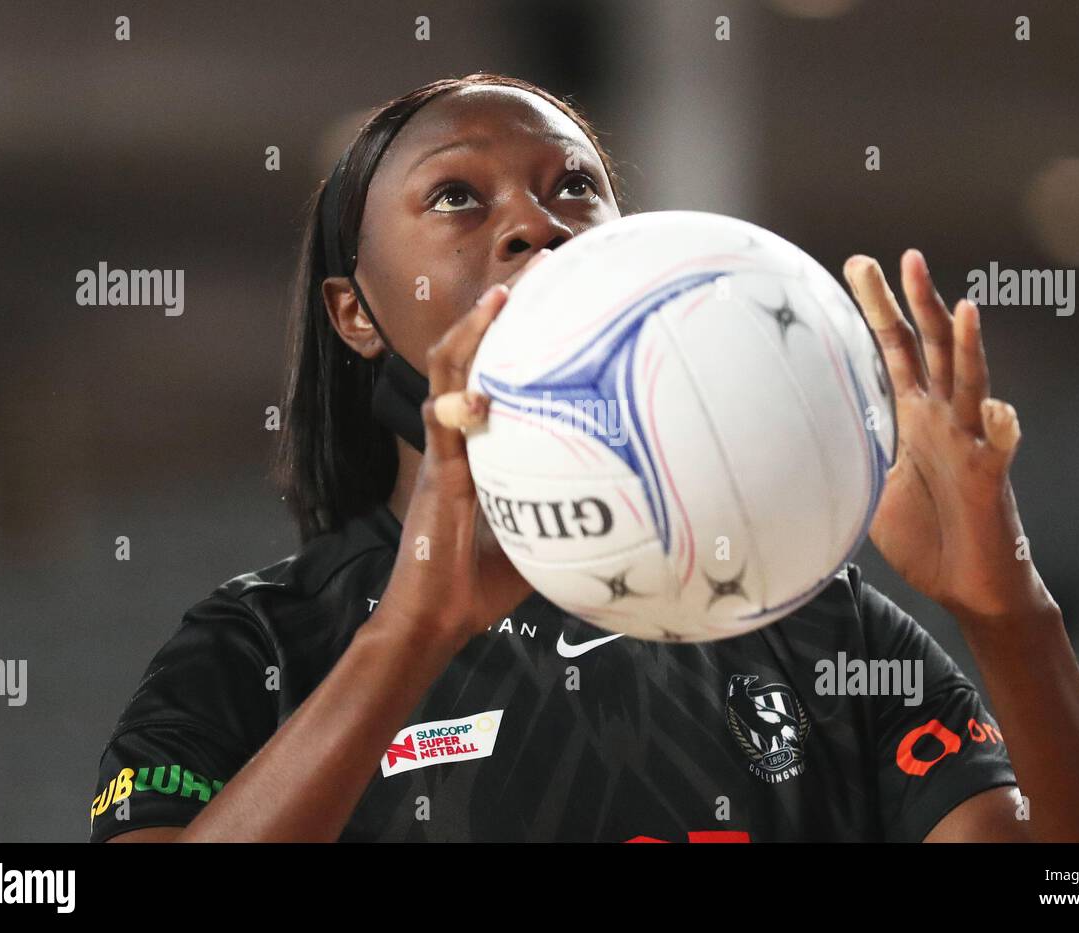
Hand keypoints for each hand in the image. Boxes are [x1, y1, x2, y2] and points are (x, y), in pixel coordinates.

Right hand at [380, 249, 552, 641]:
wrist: (438, 618)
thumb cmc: (487, 583)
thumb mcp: (548, 539)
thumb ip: (579, 514)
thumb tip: (641, 510)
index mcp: (486, 443)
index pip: (499, 370)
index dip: (521, 331)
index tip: (561, 295)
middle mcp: (463, 436)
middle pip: (473, 351)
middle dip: (500, 306)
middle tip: (541, 266)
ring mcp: (446, 451)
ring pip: (447, 371)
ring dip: (471, 332)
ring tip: (500, 296)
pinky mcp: (437, 475)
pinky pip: (442, 427)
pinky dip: (457, 405)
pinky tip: (478, 395)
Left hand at [843, 250, 1055, 623]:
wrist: (968, 588)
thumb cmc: (924, 536)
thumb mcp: (869, 489)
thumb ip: (848, 455)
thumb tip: (801, 437)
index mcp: (913, 416)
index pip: (892, 350)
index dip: (877, 309)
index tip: (854, 265)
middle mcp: (943, 418)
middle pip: (930, 347)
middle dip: (913, 303)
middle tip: (897, 257)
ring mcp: (971, 443)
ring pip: (970, 382)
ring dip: (967, 345)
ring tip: (960, 305)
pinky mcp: (990, 478)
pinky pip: (999, 447)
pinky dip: (1001, 427)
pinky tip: (995, 409)